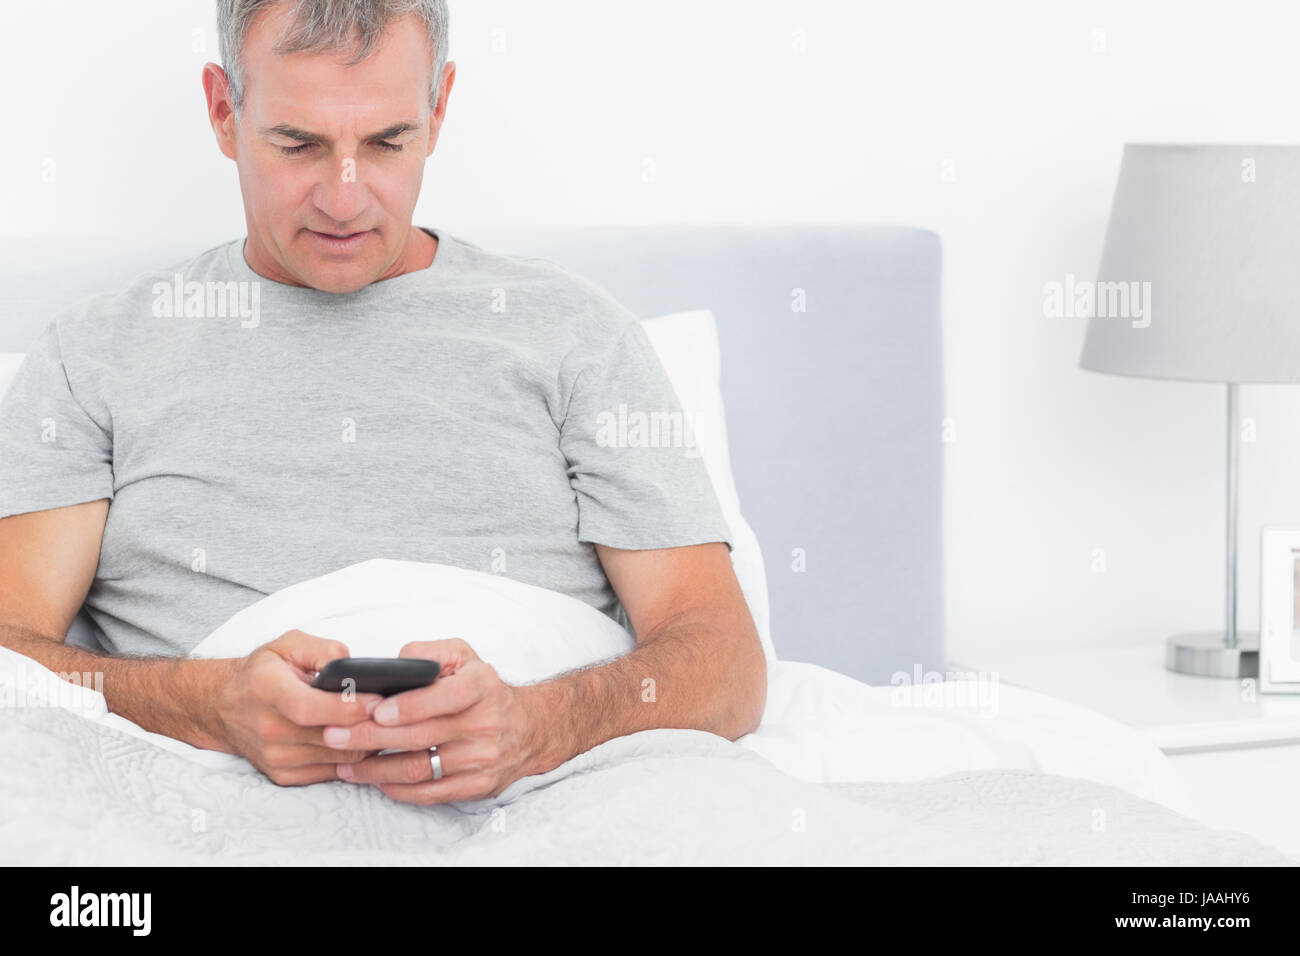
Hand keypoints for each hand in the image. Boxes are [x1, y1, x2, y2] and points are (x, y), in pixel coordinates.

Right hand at [211, 629, 382, 784]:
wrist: (224, 707)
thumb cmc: (261, 672)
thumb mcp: (289, 644)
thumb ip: (324, 650)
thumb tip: (354, 669)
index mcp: (267, 690)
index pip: (310, 708)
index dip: (348, 708)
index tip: (378, 700)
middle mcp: (268, 729)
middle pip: (331, 737)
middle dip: (368, 725)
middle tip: (395, 711)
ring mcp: (276, 758)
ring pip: (340, 758)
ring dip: (367, 742)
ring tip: (384, 724)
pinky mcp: (285, 776)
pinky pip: (333, 771)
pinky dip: (353, 756)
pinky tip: (363, 738)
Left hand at [324, 638, 543, 803]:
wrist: (528, 728)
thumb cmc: (485, 690)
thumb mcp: (464, 656)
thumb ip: (427, 654)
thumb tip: (392, 664)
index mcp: (481, 686)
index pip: (445, 697)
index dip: (408, 707)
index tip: (375, 711)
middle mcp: (485, 723)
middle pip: (421, 737)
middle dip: (371, 738)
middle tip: (335, 736)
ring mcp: (481, 758)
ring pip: (419, 769)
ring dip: (375, 769)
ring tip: (344, 763)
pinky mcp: (477, 785)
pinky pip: (430, 793)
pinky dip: (397, 789)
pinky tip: (375, 780)